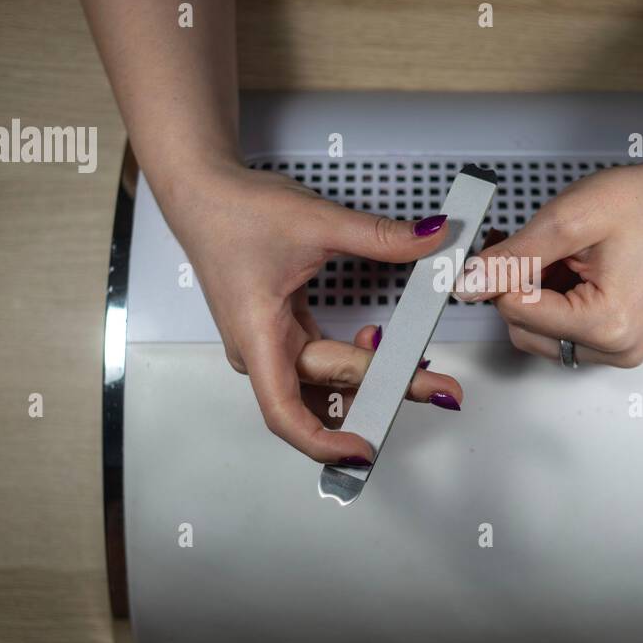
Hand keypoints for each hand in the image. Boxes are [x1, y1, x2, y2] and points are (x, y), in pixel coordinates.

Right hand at [156, 159, 463, 463]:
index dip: (324, 441)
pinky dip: (354, 361)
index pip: (285, 413)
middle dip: (384, 391)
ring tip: (418, 369)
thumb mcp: (316, 220)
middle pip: (324, 392)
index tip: (365, 448)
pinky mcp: (280, 333)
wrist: (203, 195)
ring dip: (369, 379)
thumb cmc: (235, 213)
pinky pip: (321, 362)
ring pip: (325, 382)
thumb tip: (431, 238)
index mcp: (257, 336)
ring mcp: (269, 345)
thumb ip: (379, 235)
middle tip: (439, 388)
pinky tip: (380, 346)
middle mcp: (261, 351)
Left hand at [457, 159, 642, 366]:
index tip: (507, 243)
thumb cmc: (642, 203)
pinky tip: (572, 272)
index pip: (516, 313)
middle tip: (539, 245)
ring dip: (536, 297)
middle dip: (519, 287)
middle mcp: (618, 349)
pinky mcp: (619, 343)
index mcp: (609, 325)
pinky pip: (562, 333)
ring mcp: (621, 350)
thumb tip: (469, 284)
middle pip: (523, 331)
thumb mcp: (567, 219)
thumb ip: (512, 258)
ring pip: (538, 335)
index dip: (504, 273)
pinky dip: (554, 303)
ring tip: (564, 257)